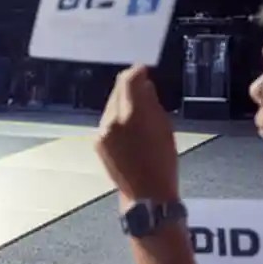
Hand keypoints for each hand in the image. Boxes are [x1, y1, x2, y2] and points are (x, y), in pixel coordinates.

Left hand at [95, 65, 178, 205]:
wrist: (146, 193)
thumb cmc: (163, 162)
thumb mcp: (165, 128)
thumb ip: (152, 104)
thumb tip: (144, 86)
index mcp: (133, 115)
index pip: (129, 80)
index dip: (137, 71)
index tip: (144, 70)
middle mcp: (112, 120)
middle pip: (117, 90)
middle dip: (129, 85)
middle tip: (142, 84)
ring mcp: (102, 131)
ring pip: (110, 105)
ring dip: (122, 101)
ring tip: (137, 106)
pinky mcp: (97, 141)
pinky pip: (106, 121)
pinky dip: (116, 117)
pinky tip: (128, 124)